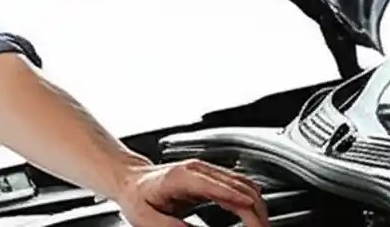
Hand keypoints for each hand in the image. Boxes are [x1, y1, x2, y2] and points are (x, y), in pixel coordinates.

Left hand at [115, 159, 268, 226]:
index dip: (240, 203)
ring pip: (245, 185)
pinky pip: (241, 186)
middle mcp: (198, 169)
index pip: (219, 188)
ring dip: (258, 208)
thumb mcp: (147, 219)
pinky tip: (254, 219)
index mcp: (182, 177)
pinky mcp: (212, 177)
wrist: (131, 180)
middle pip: (240, 187)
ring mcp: (207, 171)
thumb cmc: (137, 197)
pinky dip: (252, 202)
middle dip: (256, 212)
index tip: (256, 222)